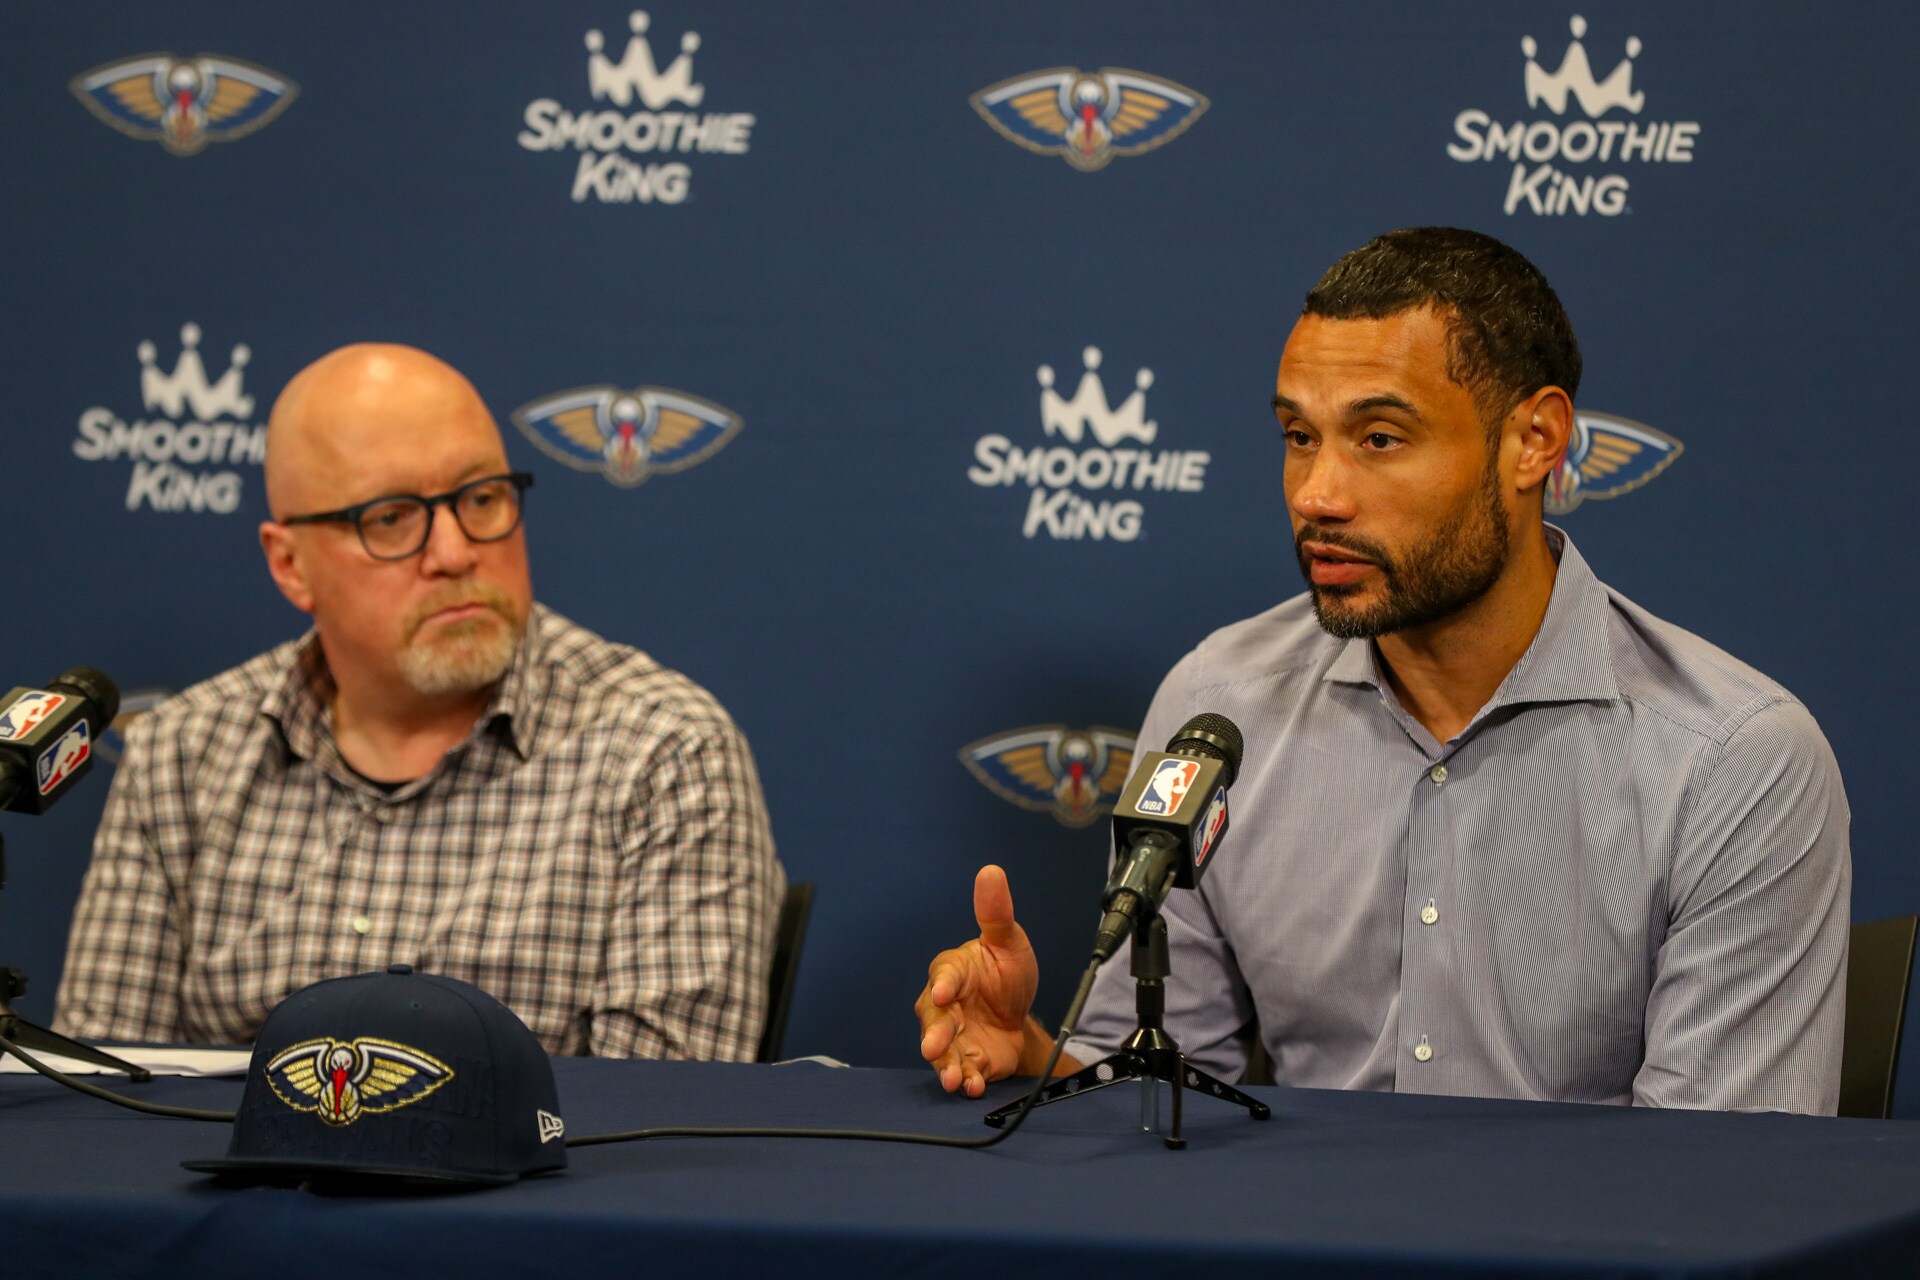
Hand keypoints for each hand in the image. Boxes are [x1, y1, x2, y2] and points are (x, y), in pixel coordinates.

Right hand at [915, 864, 1047, 1096]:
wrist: (1019, 1015)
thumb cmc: (1005, 973)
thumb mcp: (1008, 942)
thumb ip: (996, 913)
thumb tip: (991, 872)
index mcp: (953, 972)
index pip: (944, 975)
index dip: (943, 984)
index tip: (944, 993)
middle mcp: (945, 1006)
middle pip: (934, 1019)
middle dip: (936, 1035)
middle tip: (936, 1047)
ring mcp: (954, 1036)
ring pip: (942, 1052)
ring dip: (947, 1066)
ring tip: (956, 1078)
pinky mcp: (967, 1060)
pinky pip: (962, 1072)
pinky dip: (966, 1081)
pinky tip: (973, 1087)